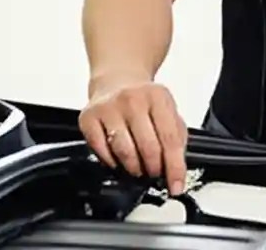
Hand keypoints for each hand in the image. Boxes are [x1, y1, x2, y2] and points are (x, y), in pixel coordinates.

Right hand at [78, 78, 187, 194]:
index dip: (175, 167)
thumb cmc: (145, 100)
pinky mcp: (88, 117)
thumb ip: (176, 135)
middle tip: (155, 175)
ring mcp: (109, 108)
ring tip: (138, 169)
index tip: (176, 186)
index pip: (171, 139)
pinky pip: (101, 150)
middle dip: (154, 169)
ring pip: (124, 151)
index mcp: (159, 98)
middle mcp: (134, 100)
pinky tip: (118, 161)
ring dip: (133, 168)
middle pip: (148, 147)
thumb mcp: (167, 110)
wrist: (117, 80)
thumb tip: (177, 168)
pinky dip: (111, 162)